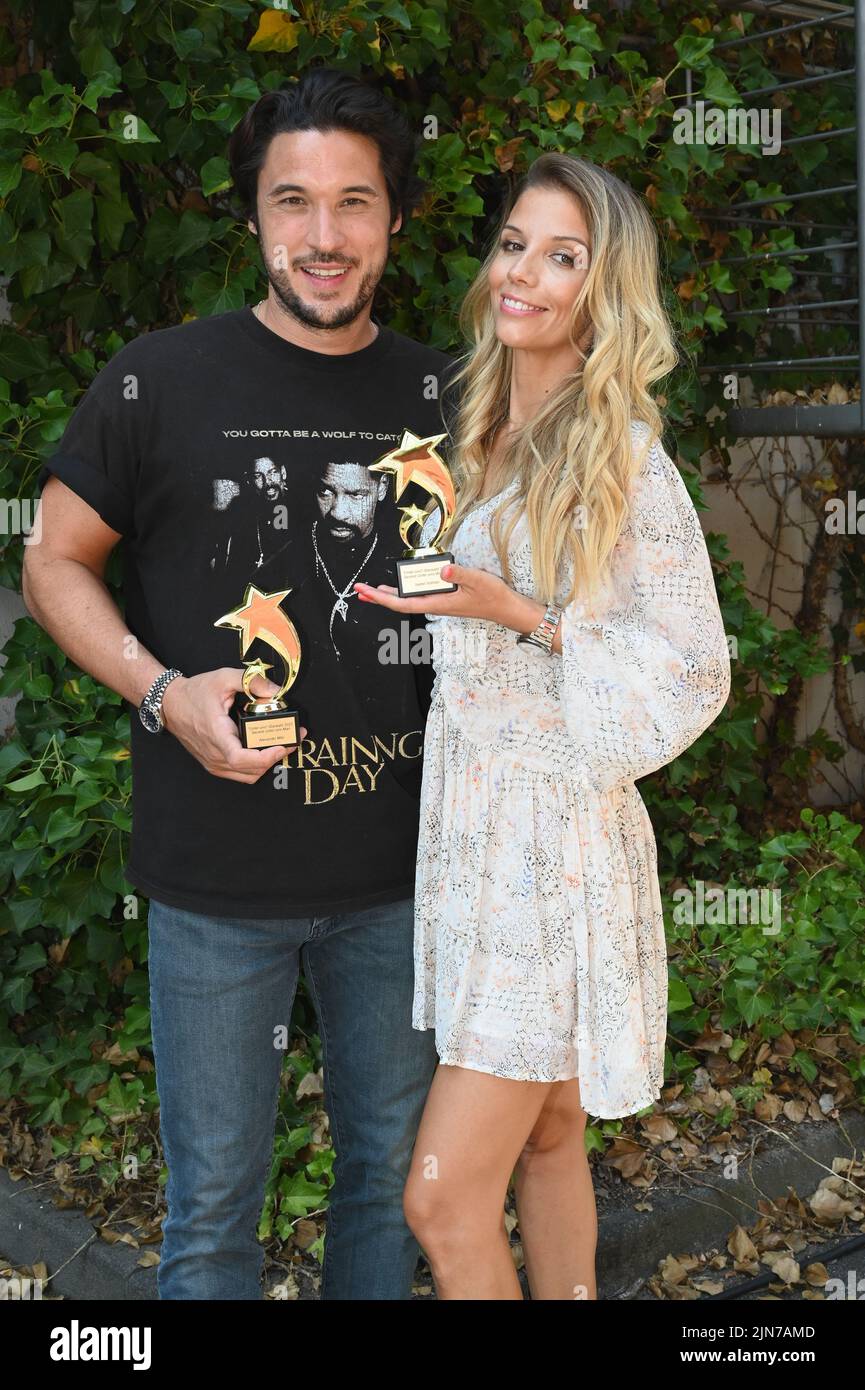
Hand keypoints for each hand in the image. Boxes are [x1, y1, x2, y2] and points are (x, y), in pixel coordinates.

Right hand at [160, 668, 306, 783]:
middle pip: (251, 770)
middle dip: (276, 757)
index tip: (283, 746)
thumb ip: (251, 682)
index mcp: (216, 735)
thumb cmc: (195, 692)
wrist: (170, 704)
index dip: (266, 757)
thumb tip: (277, 692)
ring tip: (283, 745)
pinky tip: (266, 750)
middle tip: (294, 739)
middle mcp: (214, 754)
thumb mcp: (223, 678)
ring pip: (247, 776)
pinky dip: (256, 766)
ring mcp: (213, 763)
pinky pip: (240, 773)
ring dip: (268, 764)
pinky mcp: (214, 764)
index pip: (242, 759)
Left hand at [354, 562, 540, 629]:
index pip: (403, 604)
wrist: (506, 608)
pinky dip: (404, 592)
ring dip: (388, 595)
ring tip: (371, 589)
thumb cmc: (493, 596)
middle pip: (400, 604)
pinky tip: (399, 586)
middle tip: (358, 590)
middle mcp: (435, 605)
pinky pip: (418, 596)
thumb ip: (460, 574)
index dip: (382, 598)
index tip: (366, 591)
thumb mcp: (478, 580)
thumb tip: (442, 570)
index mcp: (438, 604)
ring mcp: (439, 602)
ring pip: (408, 600)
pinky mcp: (444, 598)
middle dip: (378, 597)